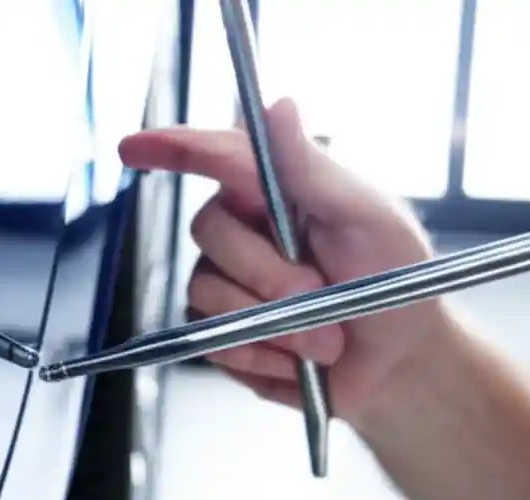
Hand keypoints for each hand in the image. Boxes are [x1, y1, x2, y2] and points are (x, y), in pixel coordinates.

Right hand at [119, 99, 445, 420]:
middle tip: (318, 292)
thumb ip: (313, 169)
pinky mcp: (221, 334)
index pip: (216, 156)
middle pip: (209, 231)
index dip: (170, 148)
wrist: (398, 363)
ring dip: (273, 324)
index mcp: (275, 189)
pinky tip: (298, 360)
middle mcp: (242, 229)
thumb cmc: (395, 281)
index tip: (131, 147)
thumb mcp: (368, 218)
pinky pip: (214, 342)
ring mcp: (226, 282)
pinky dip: (262, 356)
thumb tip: (278, 106)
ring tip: (325, 340)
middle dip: (266, 272)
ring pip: (207, 290)